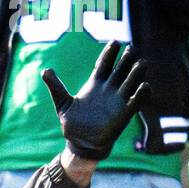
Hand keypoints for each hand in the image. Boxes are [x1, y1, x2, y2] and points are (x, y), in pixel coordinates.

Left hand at [42, 42, 148, 162]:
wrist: (81, 144)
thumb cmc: (73, 124)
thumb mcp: (62, 104)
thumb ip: (56, 87)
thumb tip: (45, 70)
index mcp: (95, 83)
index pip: (105, 62)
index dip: (111, 51)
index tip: (115, 43)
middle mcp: (109, 88)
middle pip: (122, 67)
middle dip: (127, 58)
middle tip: (130, 50)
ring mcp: (118, 99)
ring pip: (132, 80)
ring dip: (138, 71)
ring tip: (140, 64)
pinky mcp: (125, 113)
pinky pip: (137, 100)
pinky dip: (142, 93)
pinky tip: (143, 86)